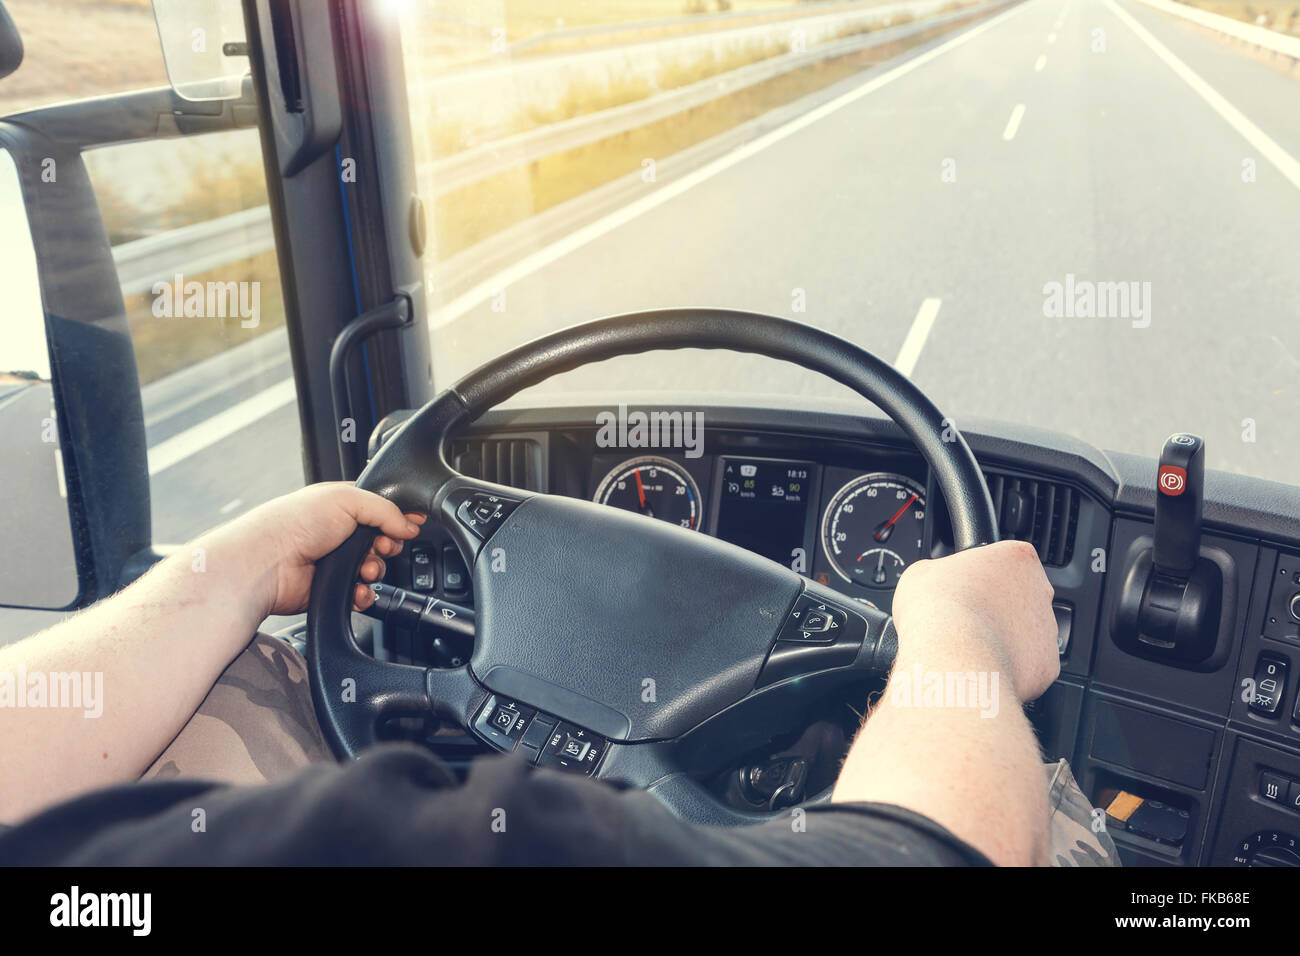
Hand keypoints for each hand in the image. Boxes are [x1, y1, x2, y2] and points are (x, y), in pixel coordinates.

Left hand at [196, 483, 426, 619]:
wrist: (266, 563)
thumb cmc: (292, 523)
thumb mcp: (347, 499)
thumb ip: (386, 509)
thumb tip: (409, 524)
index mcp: (341, 506)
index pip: (380, 510)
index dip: (397, 517)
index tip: (409, 524)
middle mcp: (338, 533)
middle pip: (383, 541)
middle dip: (388, 546)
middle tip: (380, 546)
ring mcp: (335, 562)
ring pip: (374, 569)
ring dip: (375, 570)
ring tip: (364, 569)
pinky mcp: (332, 588)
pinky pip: (361, 594)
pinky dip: (364, 594)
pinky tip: (356, 589)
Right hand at [891, 540, 1058, 701]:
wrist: (952, 658)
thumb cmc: (938, 611)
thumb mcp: (922, 571)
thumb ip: (940, 571)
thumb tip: (936, 581)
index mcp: (1017, 557)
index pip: (1007, 559)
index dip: (984, 574)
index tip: (967, 586)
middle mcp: (1040, 590)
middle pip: (1020, 596)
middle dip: (998, 607)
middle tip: (967, 618)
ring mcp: (1047, 630)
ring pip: (1026, 633)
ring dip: (1004, 638)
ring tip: (970, 646)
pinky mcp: (1047, 665)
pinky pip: (1028, 665)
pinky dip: (1009, 668)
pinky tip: (984, 666)